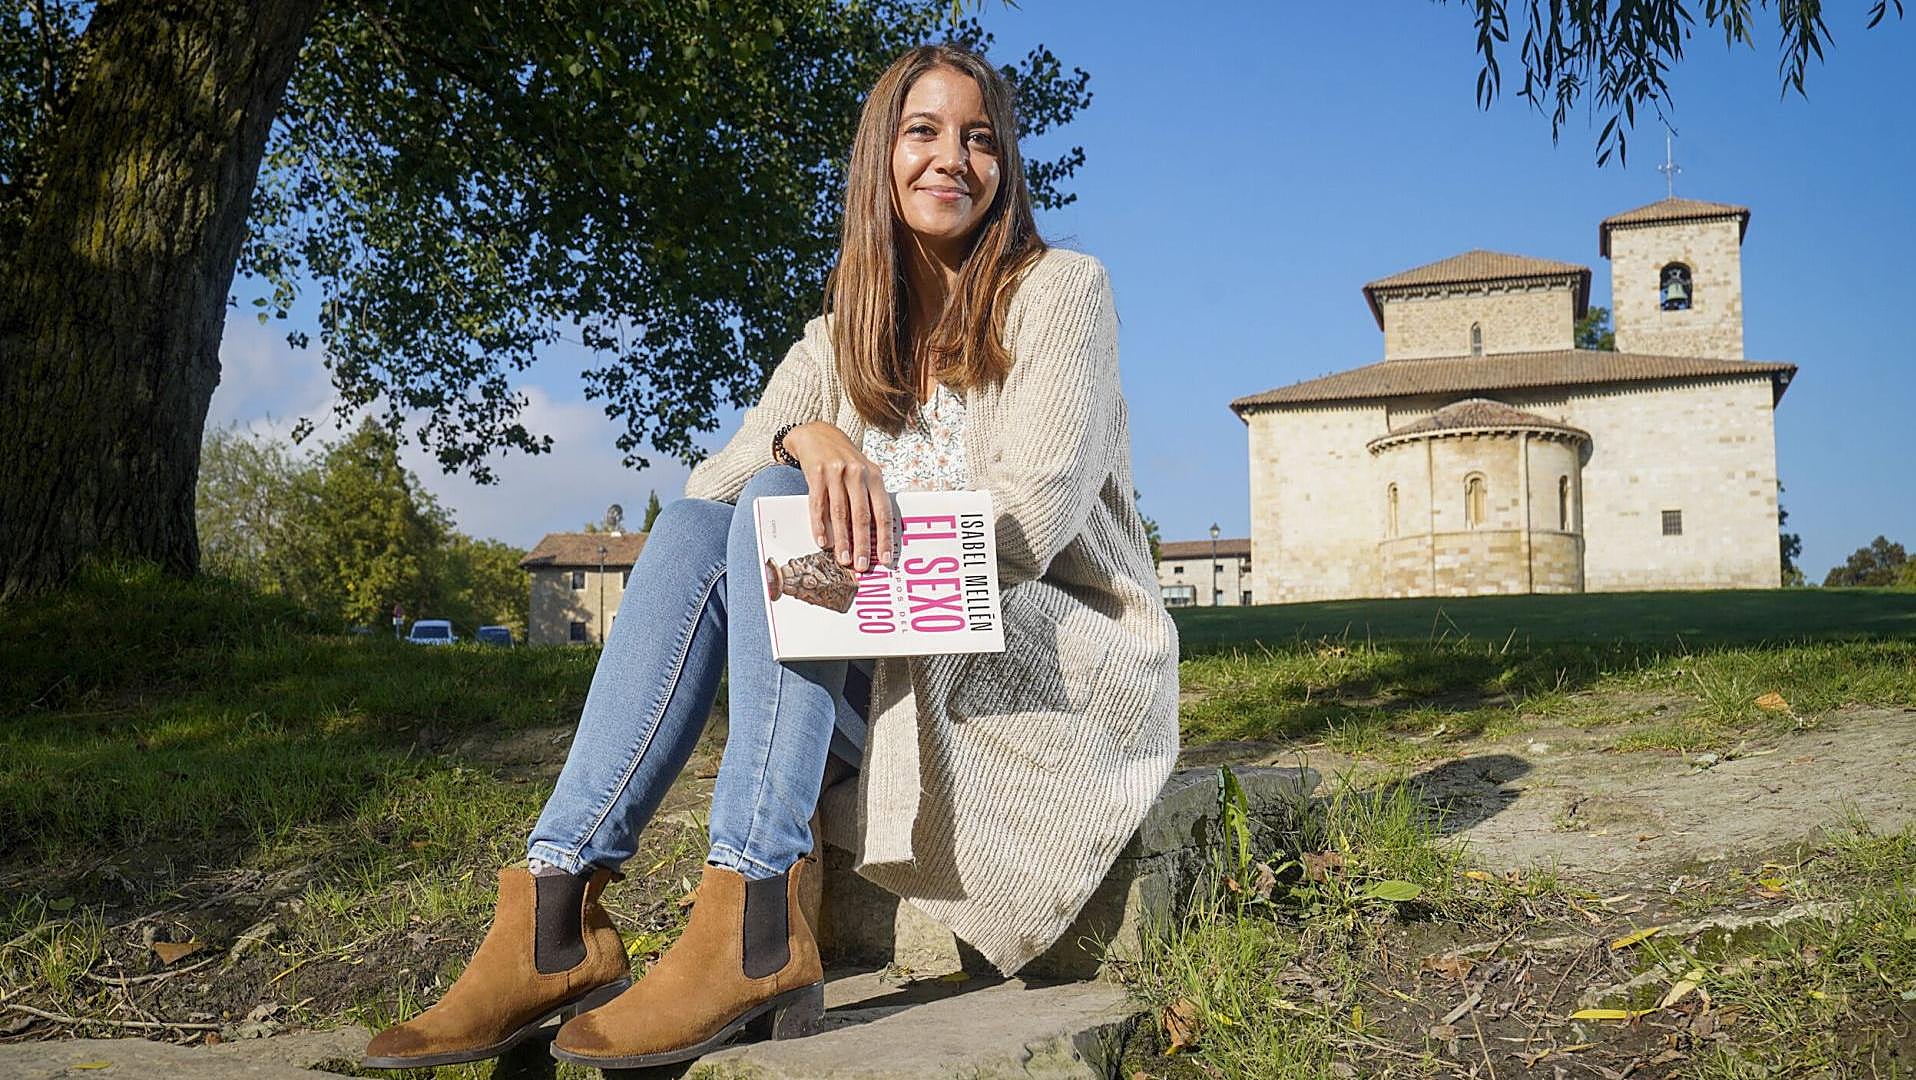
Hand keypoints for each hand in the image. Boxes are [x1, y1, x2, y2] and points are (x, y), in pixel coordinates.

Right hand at [782, 421, 892, 570]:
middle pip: (862, 516)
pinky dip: (820, 525)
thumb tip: (875, 535)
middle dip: (862, 544)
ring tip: (843, 559)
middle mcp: (857, 473)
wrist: (818, 435)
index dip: (884, 537)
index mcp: (874, 476)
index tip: (884, 559)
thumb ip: (870, 498)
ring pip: (840, 514)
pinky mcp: (816, 474)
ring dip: (842, 540)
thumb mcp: (863, 472)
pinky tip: (822, 541)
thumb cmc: (844, 460)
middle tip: (861, 566)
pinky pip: (818, 505)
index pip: (883, 512)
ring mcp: (836, 473)